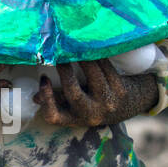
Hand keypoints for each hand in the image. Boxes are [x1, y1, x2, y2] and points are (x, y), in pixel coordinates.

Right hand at [35, 59, 156, 126]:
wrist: (131, 103)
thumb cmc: (96, 103)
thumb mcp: (77, 108)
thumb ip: (58, 101)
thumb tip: (36, 97)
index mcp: (76, 119)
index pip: (54, 116)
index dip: (46, 99)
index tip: (44, 79)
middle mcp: (92, 114)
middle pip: (73, 94)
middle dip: (65, 72)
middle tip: (59, 56)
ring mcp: (108, 102)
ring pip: (92, 76)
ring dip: (82, 58)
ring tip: (74, 46)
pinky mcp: (121, 89)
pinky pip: (106, 68)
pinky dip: (96, 55)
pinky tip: (91, 47)